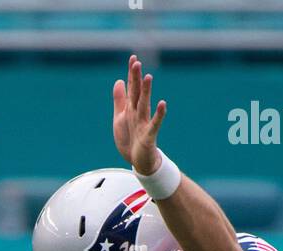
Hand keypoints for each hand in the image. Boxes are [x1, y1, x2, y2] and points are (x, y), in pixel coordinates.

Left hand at [112, 55, 166, 175]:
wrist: (138, 161)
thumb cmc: (130, 139)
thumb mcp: (120, 118)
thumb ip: (120, 100)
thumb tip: (119, 80)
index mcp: (130, 109)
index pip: (131, 88)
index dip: (131, 74)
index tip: (133, 58)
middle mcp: (138, 113)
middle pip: (136, 94)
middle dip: (136, 79)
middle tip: (137, 63)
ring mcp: (144, 124)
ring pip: (144, 105)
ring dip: (146, 92)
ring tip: (148, 78)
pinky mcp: (149, 136)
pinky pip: (154, 124)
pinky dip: (159, 115)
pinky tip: (163, 104)